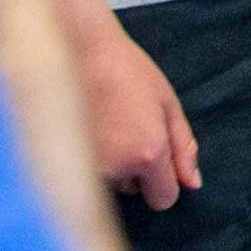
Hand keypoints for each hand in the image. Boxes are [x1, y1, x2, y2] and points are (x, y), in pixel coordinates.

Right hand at [77, 19, 198, 210]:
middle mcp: (114, 168)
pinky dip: (88, 160)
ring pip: (107, 183)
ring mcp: (83, 168)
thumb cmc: (126, 72)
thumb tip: (192, 184)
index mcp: (147, 153)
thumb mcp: (168, 104)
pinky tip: (88, 130)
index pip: (163, 198)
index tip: (156, 158)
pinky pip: (83, 176)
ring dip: (110, 165)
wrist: (76, 52)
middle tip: (127, 129)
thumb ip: (183, 147)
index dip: (164, 182)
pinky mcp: (57, 165)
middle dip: (135, 169)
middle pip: (134, 190)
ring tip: (106, 125)